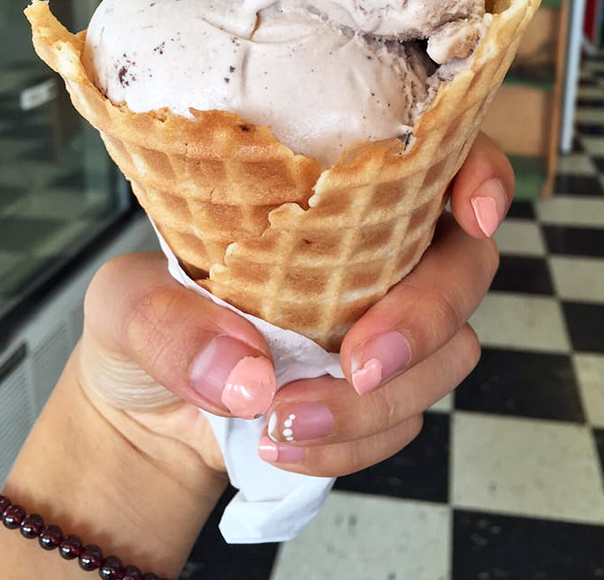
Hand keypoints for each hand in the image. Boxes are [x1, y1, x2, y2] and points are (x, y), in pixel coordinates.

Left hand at [79, 131, 510, 483]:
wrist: (145, 410)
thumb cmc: (147, 321)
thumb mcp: (125, 304)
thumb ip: (169, 324)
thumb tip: (250, 373)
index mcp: (336, 199)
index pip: (438, 160)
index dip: (477, 174)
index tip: (469, 212)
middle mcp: (381, 253)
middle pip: (465, 266)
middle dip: (425, 318)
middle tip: (358, 363)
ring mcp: (390, 324)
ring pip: (449, 354)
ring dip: (378, 402)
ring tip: (285, 419)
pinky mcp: (384, 393)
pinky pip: (406, 421)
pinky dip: (352, 442)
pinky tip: (283, 442)